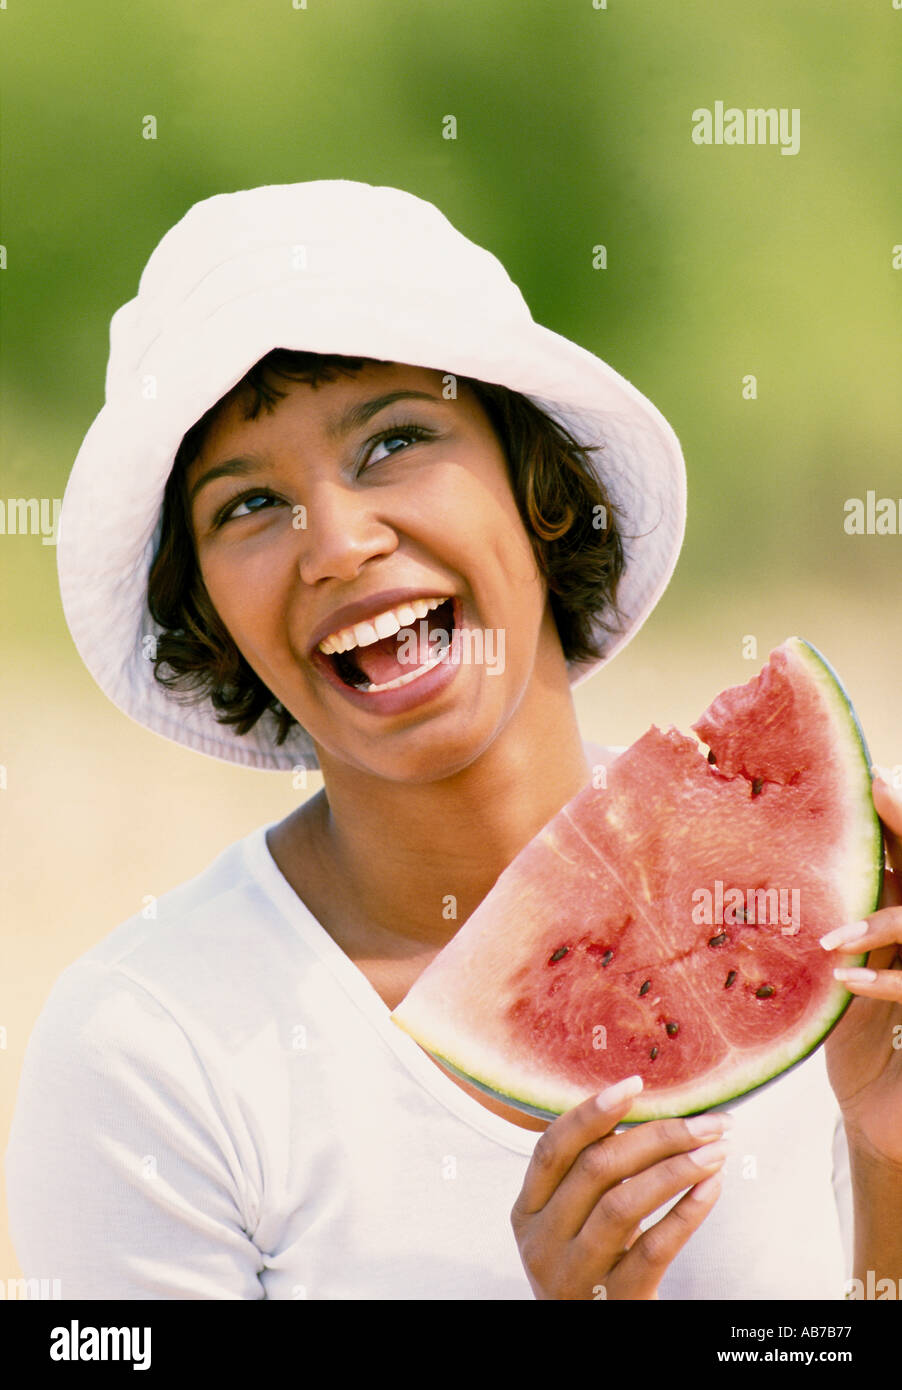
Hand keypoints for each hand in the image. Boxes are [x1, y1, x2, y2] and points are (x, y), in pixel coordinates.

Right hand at [510, 1076, 728, 1299]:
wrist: (590, 1336)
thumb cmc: (589, 1265)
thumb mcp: (570, 1222)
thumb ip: (588, 1176)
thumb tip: (645, 1109)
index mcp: (527, 1211)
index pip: (552, 1148)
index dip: (591, 1112)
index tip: (635, 1083)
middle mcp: (543, 1242)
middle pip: (597, 1169)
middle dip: (657, 1136)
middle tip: (707, 1120)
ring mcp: (576, 1275)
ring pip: (624, 1205)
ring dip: (677, 1169)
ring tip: (717, 1149)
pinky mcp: (616, 1303)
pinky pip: (655, 1249)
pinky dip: (687, 1213)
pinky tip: (712, 1188)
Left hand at [822, 775, 901, 1164]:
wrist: (885, 1112)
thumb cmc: (856, 1037)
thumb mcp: (836, 972)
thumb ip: (824, 922)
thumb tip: (757, 870)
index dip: (896, 816)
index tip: (870, 774)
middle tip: (878, 788)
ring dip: (883, 921)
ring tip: (834, 937)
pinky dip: (884, 981)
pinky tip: (845, 983)